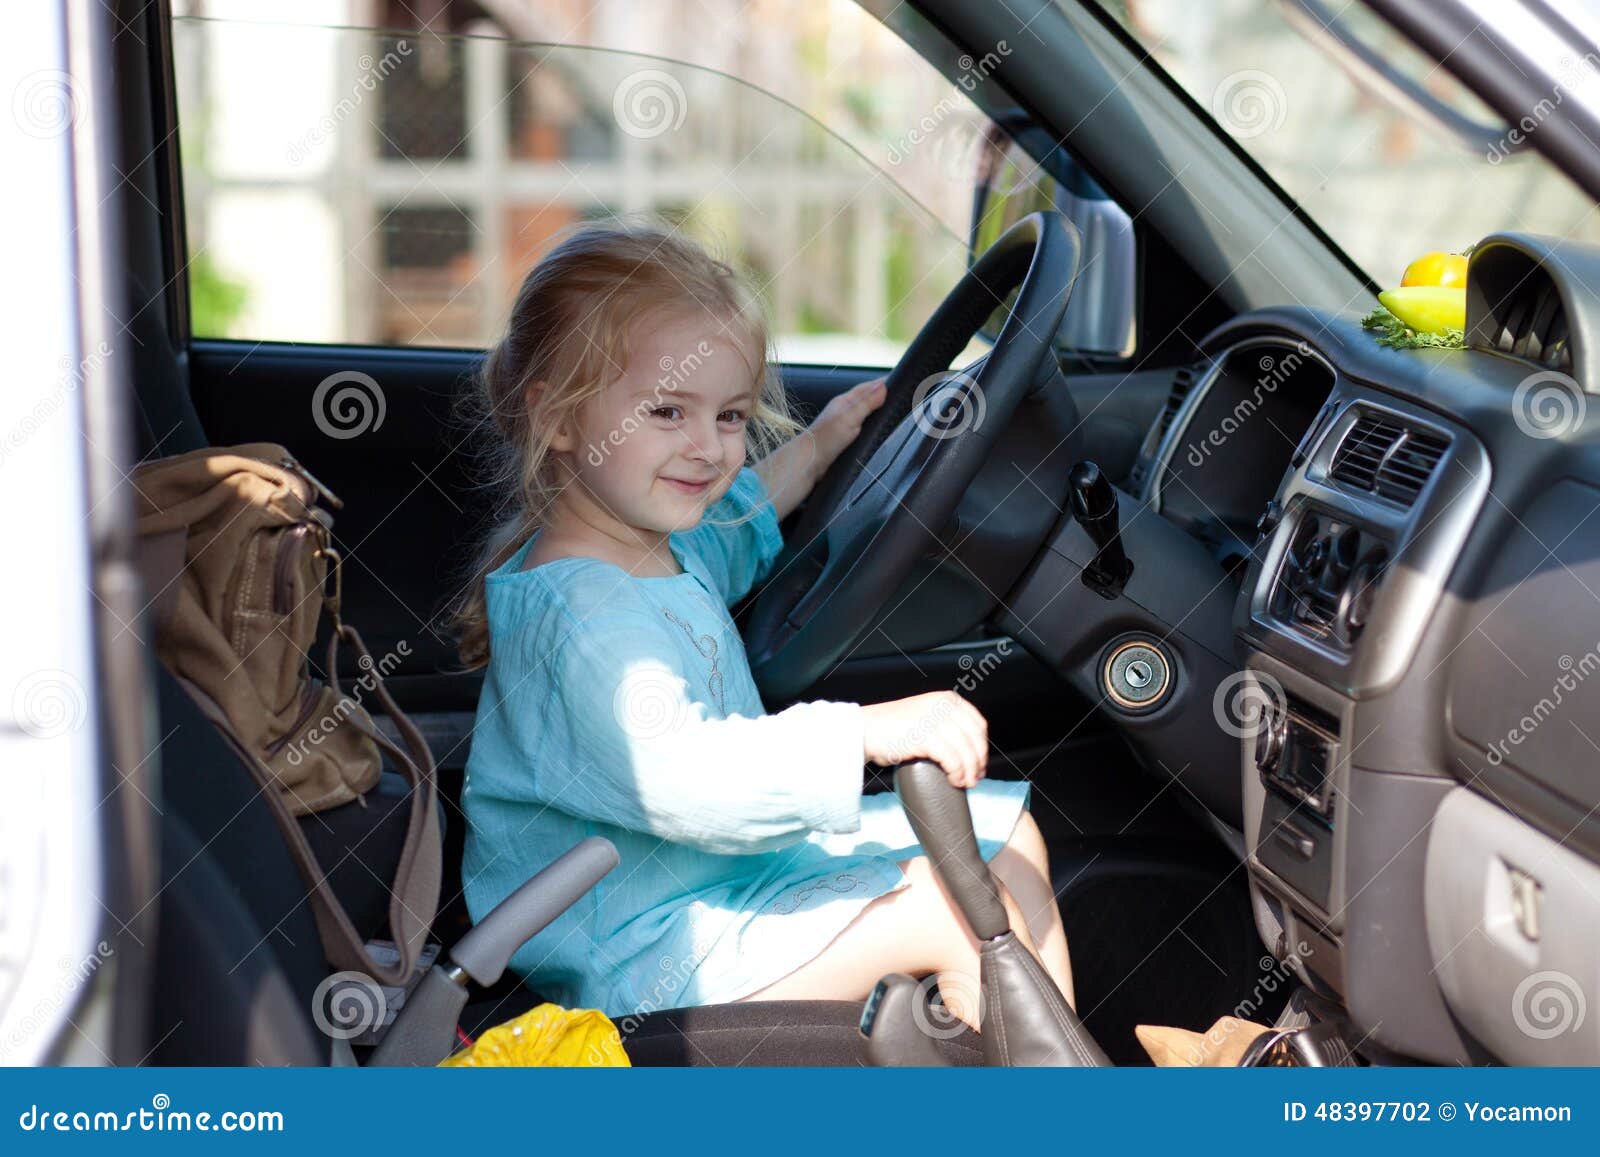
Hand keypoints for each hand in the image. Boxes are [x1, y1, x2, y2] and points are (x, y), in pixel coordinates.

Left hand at [805, 376, 887, 470]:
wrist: (807, 462)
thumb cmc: (823, 440)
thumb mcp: (850, 418)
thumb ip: (866, 402)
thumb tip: (883, 386)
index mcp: (844, 401)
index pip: (867, 387)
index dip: (882, 383)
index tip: (895, 381)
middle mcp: (842, 411)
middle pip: (865, 399)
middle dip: (880, 395)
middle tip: (895, 393)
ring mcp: (841, 425)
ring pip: (862, 413)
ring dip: (873, 411)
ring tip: (887, 409)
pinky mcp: (841, 439)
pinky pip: (859, 427)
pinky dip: (868, 426)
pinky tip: (872, 432)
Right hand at [861, 690, 988, 788]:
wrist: (863, 730)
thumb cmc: (890, 728)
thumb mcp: (924, 715)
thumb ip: (944, 722)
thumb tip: (967, 746)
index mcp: (946, 699)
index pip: (978, 724)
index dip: (982, 746)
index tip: (980, 763)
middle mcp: (943, 706)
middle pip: (975, 738)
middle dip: (978, 761)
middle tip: (975, 777)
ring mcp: (934, 720)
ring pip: (966, 751)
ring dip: (970, 771)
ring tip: (965, 782)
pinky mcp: (925, 737)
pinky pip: (952, 759)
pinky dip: (957, 773)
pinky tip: (954, 780)